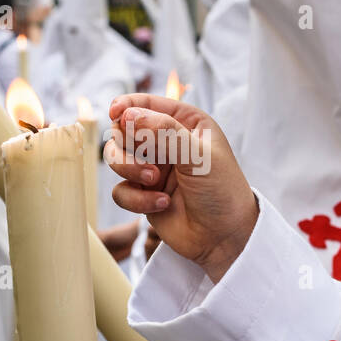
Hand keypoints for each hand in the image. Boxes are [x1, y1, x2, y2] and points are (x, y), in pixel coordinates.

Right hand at [106, 94, 258, 282]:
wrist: (225, 237)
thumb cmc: (222, 191)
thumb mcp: (198, 156)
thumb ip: (164, 133)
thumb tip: (127, 116)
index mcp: (184, 122)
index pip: (146, 104)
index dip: (127, 105)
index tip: (116, 114)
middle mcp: (164, 142)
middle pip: (122, 130)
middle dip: (128, 145)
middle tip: (148, 162)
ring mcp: (151, 168)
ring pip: (115, 158)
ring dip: (129, 169)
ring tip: (153, 180)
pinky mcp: (142, 194)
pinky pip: (120, 191)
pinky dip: (136, 199)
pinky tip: (162, 204)